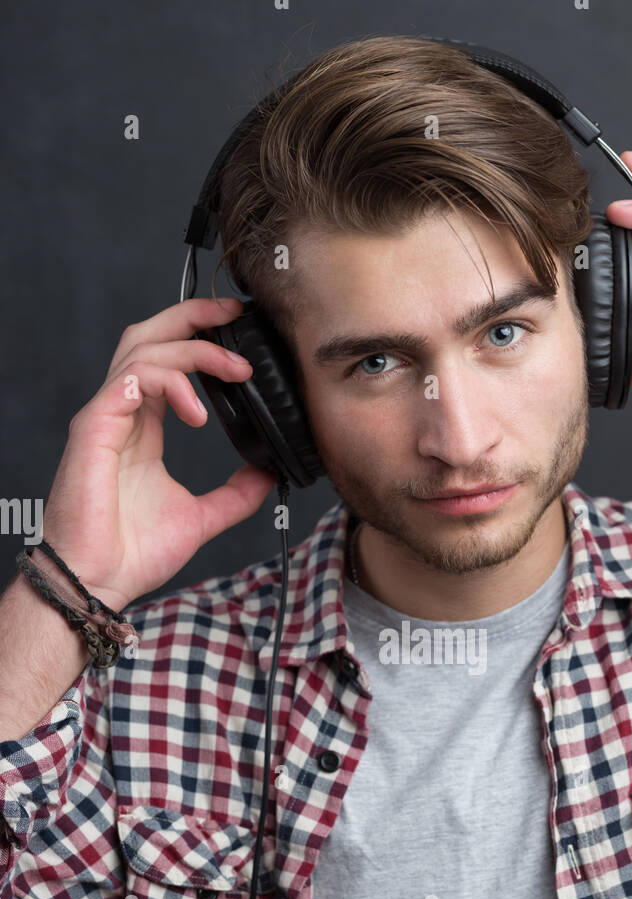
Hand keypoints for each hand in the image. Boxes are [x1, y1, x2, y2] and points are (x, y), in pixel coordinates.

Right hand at [43, 298, 274, 609]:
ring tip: (236, 372)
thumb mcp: (202, 516)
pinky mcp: (95, 426)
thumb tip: (267, 473)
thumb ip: (235, 493)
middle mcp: (123, 412)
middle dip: (194, 317)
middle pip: (150, 335)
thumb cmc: (132, 552)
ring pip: (145, 349)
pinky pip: (134, 380)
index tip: (240, 334)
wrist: (99, 581)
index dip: (201, 338)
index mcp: (143, 425)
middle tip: (235, 316)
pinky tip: (199, 414)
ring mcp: (106, 415)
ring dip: (196, 352)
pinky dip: (173, 385)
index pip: (168, 360)